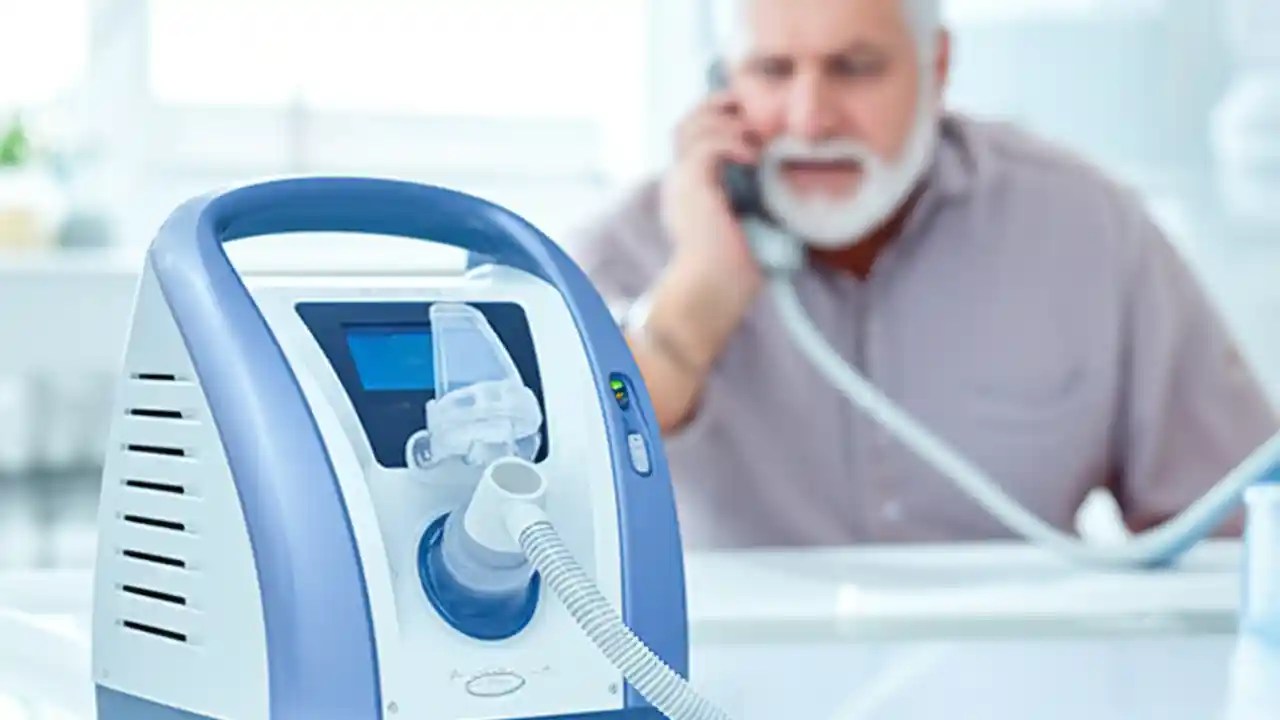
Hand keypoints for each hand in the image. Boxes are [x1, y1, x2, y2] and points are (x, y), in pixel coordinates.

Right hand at [649, 93, 764, 373]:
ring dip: (728, 122)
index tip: (756, 120)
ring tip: (756, 137)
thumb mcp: (750, 221)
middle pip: (688, 120)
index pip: (695, 134)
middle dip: (721, 108)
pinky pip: (707, 145)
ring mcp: (681, 181)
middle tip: (756, 112)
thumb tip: (790, 180)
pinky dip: (732, 142)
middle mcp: (680, 179)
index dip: (722, 118)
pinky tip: (753, 156)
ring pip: (693, 124)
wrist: (713, 292)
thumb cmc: (734, 270)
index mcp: (691, 188)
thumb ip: (757, 196)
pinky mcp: (691, 185)